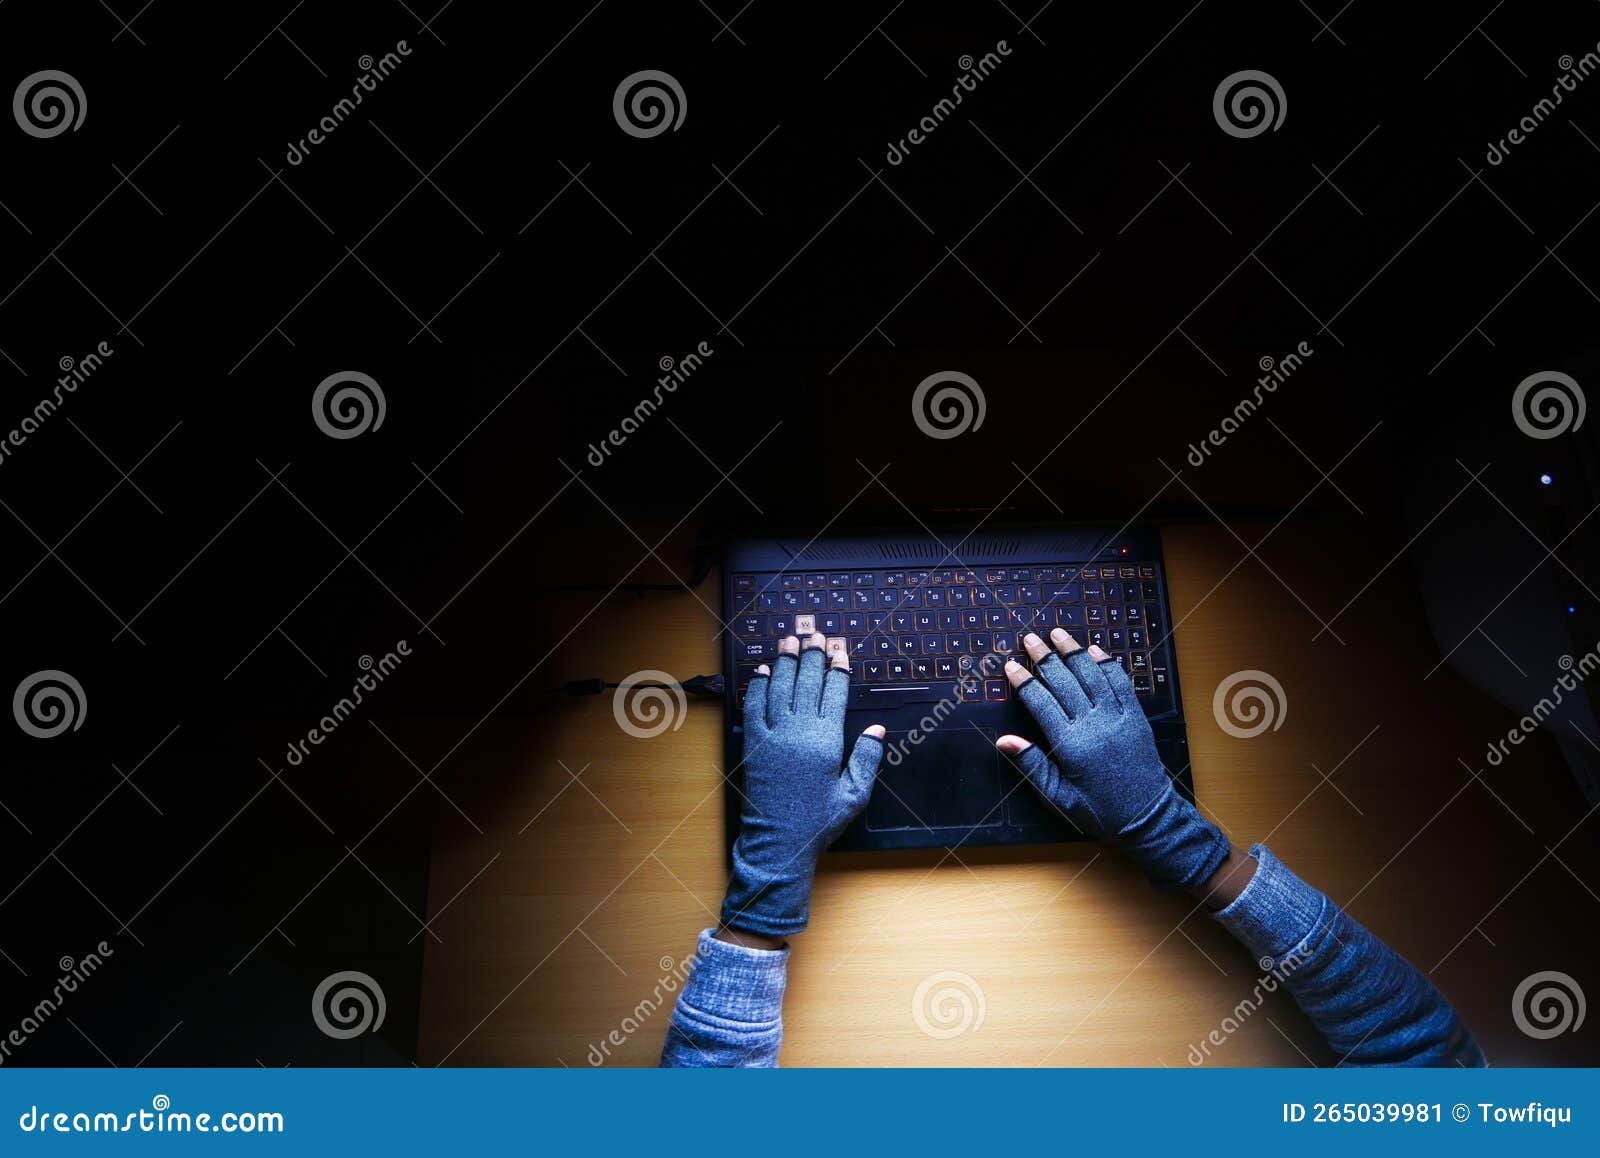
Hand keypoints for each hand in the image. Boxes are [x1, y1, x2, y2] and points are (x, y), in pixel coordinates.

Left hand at [720, 633, 885, 938]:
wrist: (778, 844)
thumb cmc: (818, 823)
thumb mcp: (853, 795)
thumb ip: (866, 760)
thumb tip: (877, 730)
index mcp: (827, 742)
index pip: (834, 693)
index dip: (837, 668)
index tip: (839, 649)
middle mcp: (799, 732)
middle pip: (807, 683)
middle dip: (812, 655)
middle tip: (815, 633)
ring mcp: (773, 737)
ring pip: (780, 688)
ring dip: (785, 661)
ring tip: (789, 640)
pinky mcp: (753, 746)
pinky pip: (754, 707)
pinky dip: (758, 686)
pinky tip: (762, 670)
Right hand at [995, 629, 1227, 890]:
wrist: (1148, 818)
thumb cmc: (1099, 811)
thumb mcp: (1059, 797)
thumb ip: (1032, 765)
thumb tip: (1004, 740)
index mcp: (1071, 745)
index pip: (1041, 703)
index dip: (1024, 681)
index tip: (1011, 665)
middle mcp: (1094, 725)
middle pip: (1065, 681)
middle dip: (1045, 657)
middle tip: (1030, 638)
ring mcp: (1118, 718)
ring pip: (1092, 675)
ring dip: (1074, 652)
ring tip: (1058, 633)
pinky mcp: (1136, 718)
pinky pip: (1121, 683)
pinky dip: (1107, 664)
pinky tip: (1095, 650)